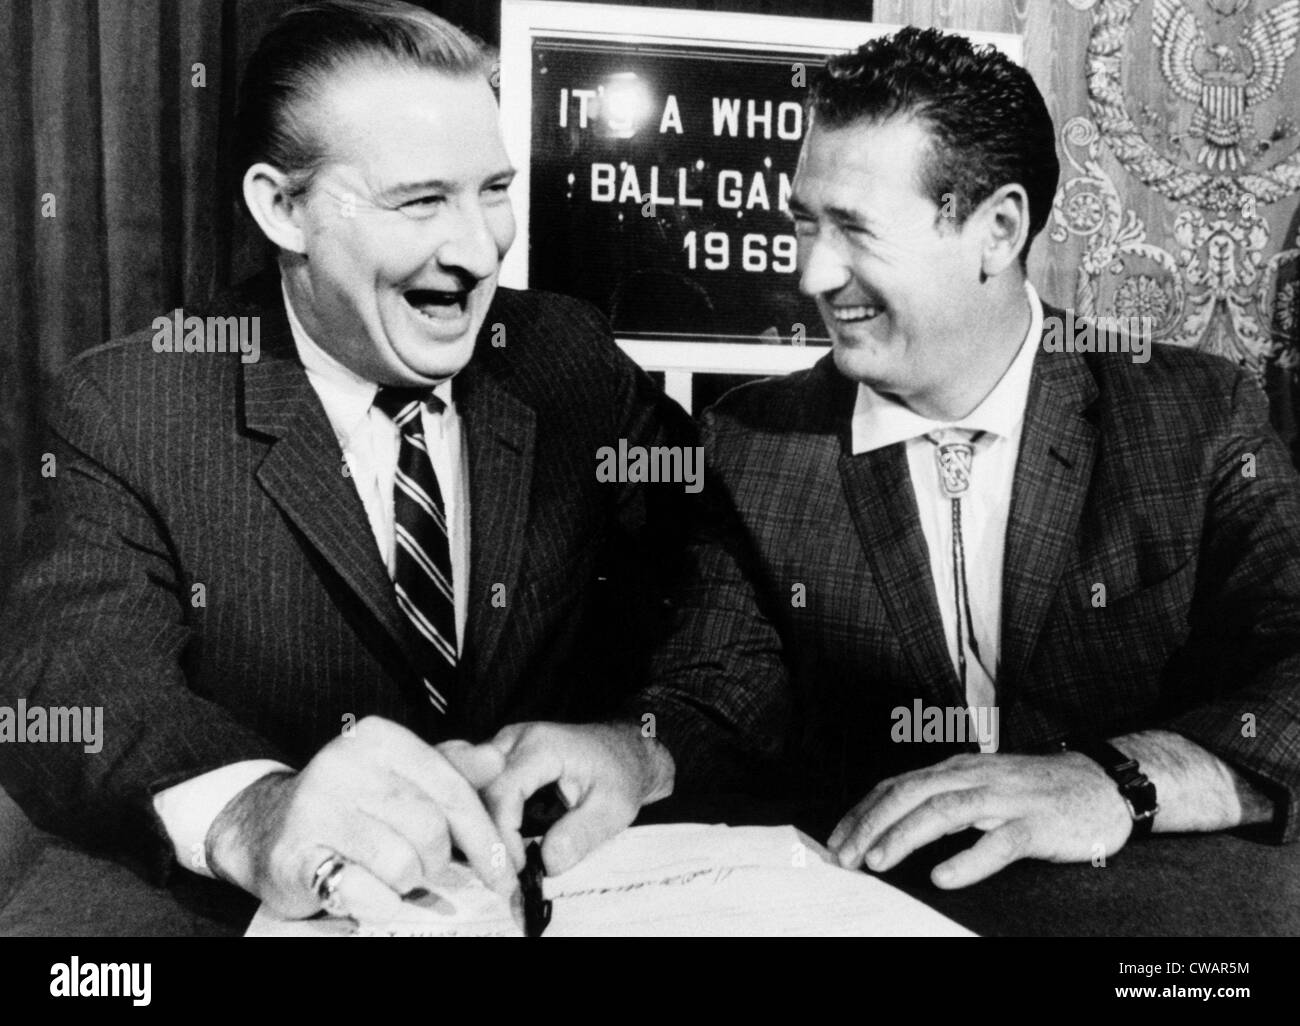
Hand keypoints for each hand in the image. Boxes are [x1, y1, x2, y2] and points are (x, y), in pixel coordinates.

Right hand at [205, 716, 518, 917]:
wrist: (264, 826)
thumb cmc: (349, 803)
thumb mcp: (400, 774)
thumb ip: (450, 769)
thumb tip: (497, 761)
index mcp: (379, 739)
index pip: (452, 789)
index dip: (484, 837)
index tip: (504, 872)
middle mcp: (345, 764)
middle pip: (431, 830)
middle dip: (439, 861)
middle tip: (426, 868)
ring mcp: (316, 809)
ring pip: (402, 863)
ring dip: (406, 882)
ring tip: (391, 874)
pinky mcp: (295, 856)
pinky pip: (363, 891)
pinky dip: (377, 901)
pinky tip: (368, 891)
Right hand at [473, 721, 674, 875]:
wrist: (623, 750)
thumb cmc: (620, 774)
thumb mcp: (614, 808)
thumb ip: (581, 834)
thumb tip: (546, 864)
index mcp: (542, 746)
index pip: (502, 792)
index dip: (502, 836)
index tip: (515, 871)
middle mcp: (514, 740)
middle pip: (476, 789)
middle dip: (482, 836)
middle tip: (497, 878)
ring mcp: (502, 748)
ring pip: (470, 790)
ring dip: (477, 830)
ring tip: (494, 868)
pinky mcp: (499, 762)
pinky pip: (478, 790)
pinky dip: (482, 822)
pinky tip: (493, 850)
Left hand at [829, 752, 1132, 887]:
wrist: (1103, 782)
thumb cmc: (1037, 791)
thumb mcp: (982, 786)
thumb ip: (944, 799)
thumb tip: (895, 822)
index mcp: (957, 770)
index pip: (897, 785)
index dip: (863, 811)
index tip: (836, 839)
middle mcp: (975, 777)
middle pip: (911, 794)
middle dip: (871, 824)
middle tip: (844, 856)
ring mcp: (1006, 799)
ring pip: (945, 812)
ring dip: (905, 836)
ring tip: (877, 861)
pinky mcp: (1036, 824)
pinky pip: (998, 842)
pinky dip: (968, 859)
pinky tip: (943, 877)